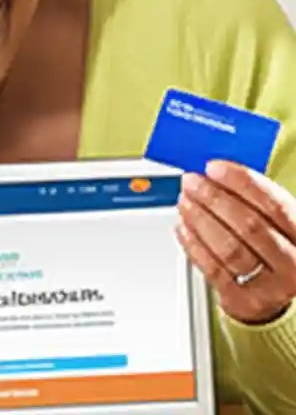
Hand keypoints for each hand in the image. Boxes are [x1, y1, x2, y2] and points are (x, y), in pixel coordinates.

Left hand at [176, 160, 295, 323]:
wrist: (278, 297)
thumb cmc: (276, 251)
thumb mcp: (280, 225)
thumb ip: (258, 202)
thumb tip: (218, 174)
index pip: (276, 205)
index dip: (242, 182)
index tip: (215, 168)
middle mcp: (294, 263)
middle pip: (249, 226)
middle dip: (214, 199)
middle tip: (192, 182)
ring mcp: (270, 286)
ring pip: (229, 248)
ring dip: (200, 219)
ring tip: (185, 202)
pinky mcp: (243, 301)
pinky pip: (213, 268)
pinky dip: (193, 244)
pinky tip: (184, 227)